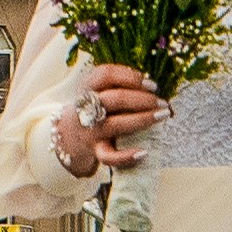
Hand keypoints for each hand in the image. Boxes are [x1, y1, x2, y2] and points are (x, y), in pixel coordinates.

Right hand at [51, 61, 164, 179]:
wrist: (68, 135)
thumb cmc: (95, 107)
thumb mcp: (99, 89)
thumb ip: (120, 84)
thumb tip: (154, 87)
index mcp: (88, 86)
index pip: (106, 75)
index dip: (131, 77)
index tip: (152, 84)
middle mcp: (87, 107)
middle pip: (114, 99)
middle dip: (143, 99)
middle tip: (162, 102)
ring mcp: (90, 130)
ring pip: (115, 125)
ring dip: (143, 119)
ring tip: (163, 115)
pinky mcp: (95, 150)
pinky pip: (109, 157)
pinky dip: (126, 156)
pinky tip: (144, 152)